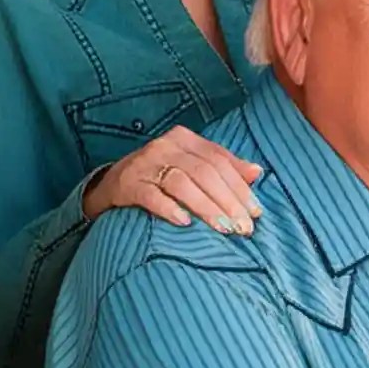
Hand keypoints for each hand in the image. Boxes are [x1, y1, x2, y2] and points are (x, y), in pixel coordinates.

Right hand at [82, 126, 263, 235]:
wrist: (111, 183)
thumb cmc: (160, 175)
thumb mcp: (190, 165)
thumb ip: (222, 168)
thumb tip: (257, 172)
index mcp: (185, 138)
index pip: (220, 160)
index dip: (240, 186)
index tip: (256, 212)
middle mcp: (166, 146)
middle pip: (205, 172)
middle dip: (228, 201)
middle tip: (243, 227)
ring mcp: (145, 164)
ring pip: (183, 183)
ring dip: (207, 208)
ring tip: (224, 229)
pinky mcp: (128, 183)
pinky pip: (151, 195)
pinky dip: (169, 208)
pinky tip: (185, 223)